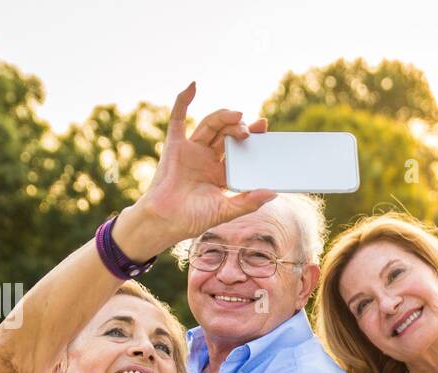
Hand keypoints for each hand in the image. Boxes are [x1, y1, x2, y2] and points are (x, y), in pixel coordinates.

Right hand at [118, 83, 275, 258]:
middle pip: (227, 135)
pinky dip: (183, 101)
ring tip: (238, 116)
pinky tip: (192, 86)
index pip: (240, 151)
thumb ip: (248, 202)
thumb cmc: (193, 218)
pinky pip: (178, 118)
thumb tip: (273, 194)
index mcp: (221, 173)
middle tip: (255, 129)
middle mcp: (207, 158)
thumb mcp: (226, 211)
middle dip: (241, 128)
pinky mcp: (174, 144)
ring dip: (223, 117)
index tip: (265, 131)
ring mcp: (191, 150)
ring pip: (210, 125)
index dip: (252, 140)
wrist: (165, 221)